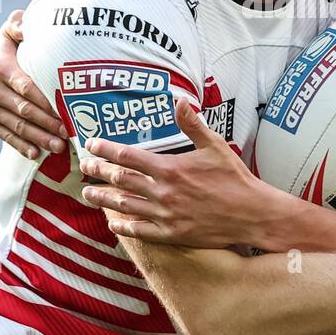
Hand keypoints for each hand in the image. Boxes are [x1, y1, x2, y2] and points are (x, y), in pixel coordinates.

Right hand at [0, 9, 67, 159]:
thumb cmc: (4, 50)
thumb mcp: (9, 33)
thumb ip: (19, 25)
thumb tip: (28, 25)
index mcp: (0, 68)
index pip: (26, 88)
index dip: (45, 101)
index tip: (65, 111)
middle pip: (24, 110)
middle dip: (47, 123)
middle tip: (67, 133)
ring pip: (17, 126)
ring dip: (38, 138)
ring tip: (58, 146)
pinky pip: (5, 136)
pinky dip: (21, 146)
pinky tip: (36, 153)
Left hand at [81, 97, 279, 248]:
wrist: (251, 214)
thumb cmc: (235, 178)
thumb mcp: (216, 146)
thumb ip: (193, 124)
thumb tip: (179, 100)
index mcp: (171, 168)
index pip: (128, 156)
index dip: (106, 150)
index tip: (91, 144)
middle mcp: (163, 192)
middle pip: (121, 180)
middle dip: (98, 171)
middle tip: (84, 165)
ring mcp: (165, 215)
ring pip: (125, 205)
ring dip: (103, 198)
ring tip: (87, 193)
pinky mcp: (171, 234)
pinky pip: (140, 231)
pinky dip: (124, 226)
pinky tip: (113, 222)